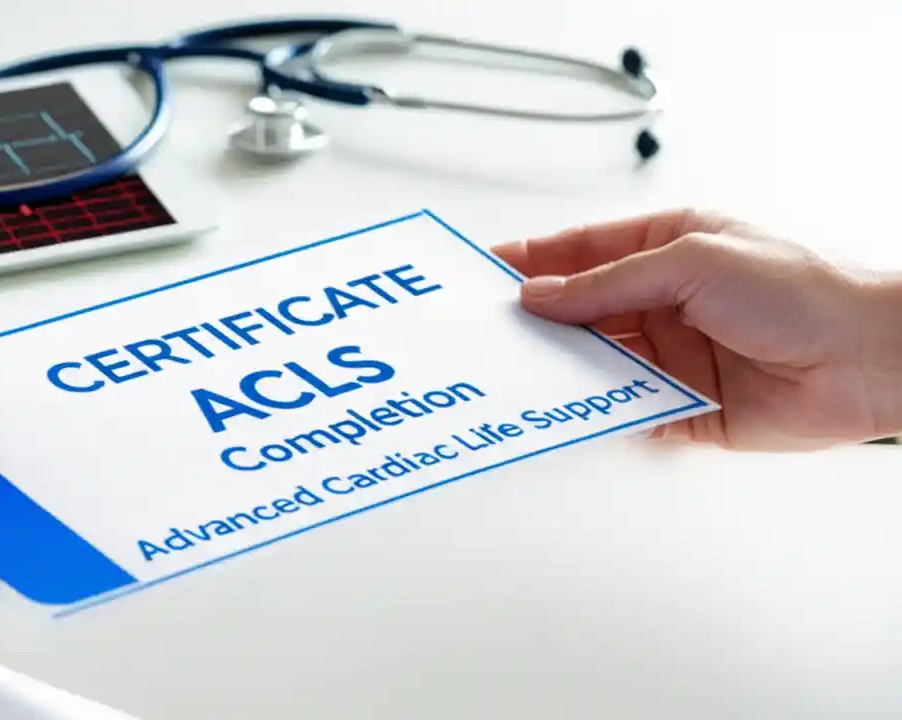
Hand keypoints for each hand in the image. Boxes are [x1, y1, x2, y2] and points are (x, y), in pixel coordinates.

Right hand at [492, 208, 901, 449]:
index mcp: (668, 248)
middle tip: (488, 331)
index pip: (581, 252)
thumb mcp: (693, 261)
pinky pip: (623, 411)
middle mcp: (667, 301)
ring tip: (518, 372)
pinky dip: (594, 413)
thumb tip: (544, 293)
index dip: (530, 261)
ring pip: (595, 363)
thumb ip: (610, 282)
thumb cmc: (805, 291)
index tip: (483, 271)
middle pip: (580, 311)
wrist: (871, 361)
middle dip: (536, 320)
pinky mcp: (683, 407)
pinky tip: (568, 412)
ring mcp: (673, 355)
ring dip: (560, 368)